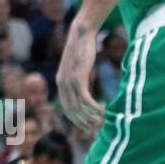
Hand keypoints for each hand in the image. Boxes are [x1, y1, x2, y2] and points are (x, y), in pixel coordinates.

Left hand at [55, 18, 104, 135]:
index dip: (76, 120)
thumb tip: (82, 88)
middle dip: (83, 123)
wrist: (80, 34)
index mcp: (60, 83)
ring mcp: (69, 81)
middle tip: (96, 130)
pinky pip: (86, 99)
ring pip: (79, 107)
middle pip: (72, 111)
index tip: (87, 127)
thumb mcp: (77, 67)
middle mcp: (62, 84)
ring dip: (91, 117)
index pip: (66, 108)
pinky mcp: (78, 78)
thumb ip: (77, 78)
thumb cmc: (81, 50)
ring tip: (102, 122)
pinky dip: (95, 107)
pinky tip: (104, 111)